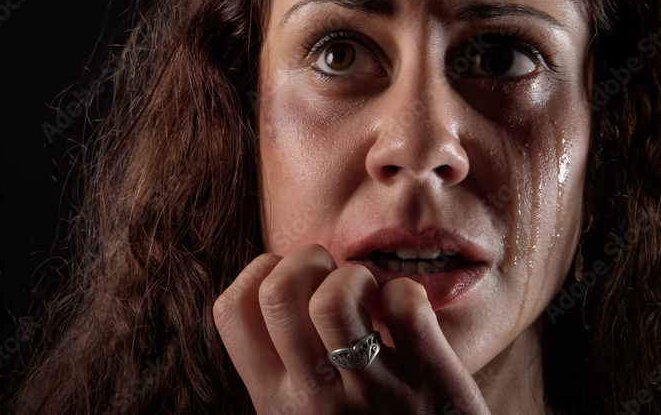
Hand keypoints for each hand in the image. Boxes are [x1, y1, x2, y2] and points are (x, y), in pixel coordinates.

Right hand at [213, 244, 489, 413]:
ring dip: (355, 276)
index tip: (290, 281)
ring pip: (335, 296)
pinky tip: (407, 314)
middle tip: (331, 275)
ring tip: (370, 296)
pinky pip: (404, 304)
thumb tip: (276, 285)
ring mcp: (372, 392)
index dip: (259, 274)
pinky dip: (406, 293)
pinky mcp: (429, 382)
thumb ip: (283, 367)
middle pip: (278, 292)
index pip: (232, 310)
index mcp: (275, 402)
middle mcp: (314, 399)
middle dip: (306, 260)